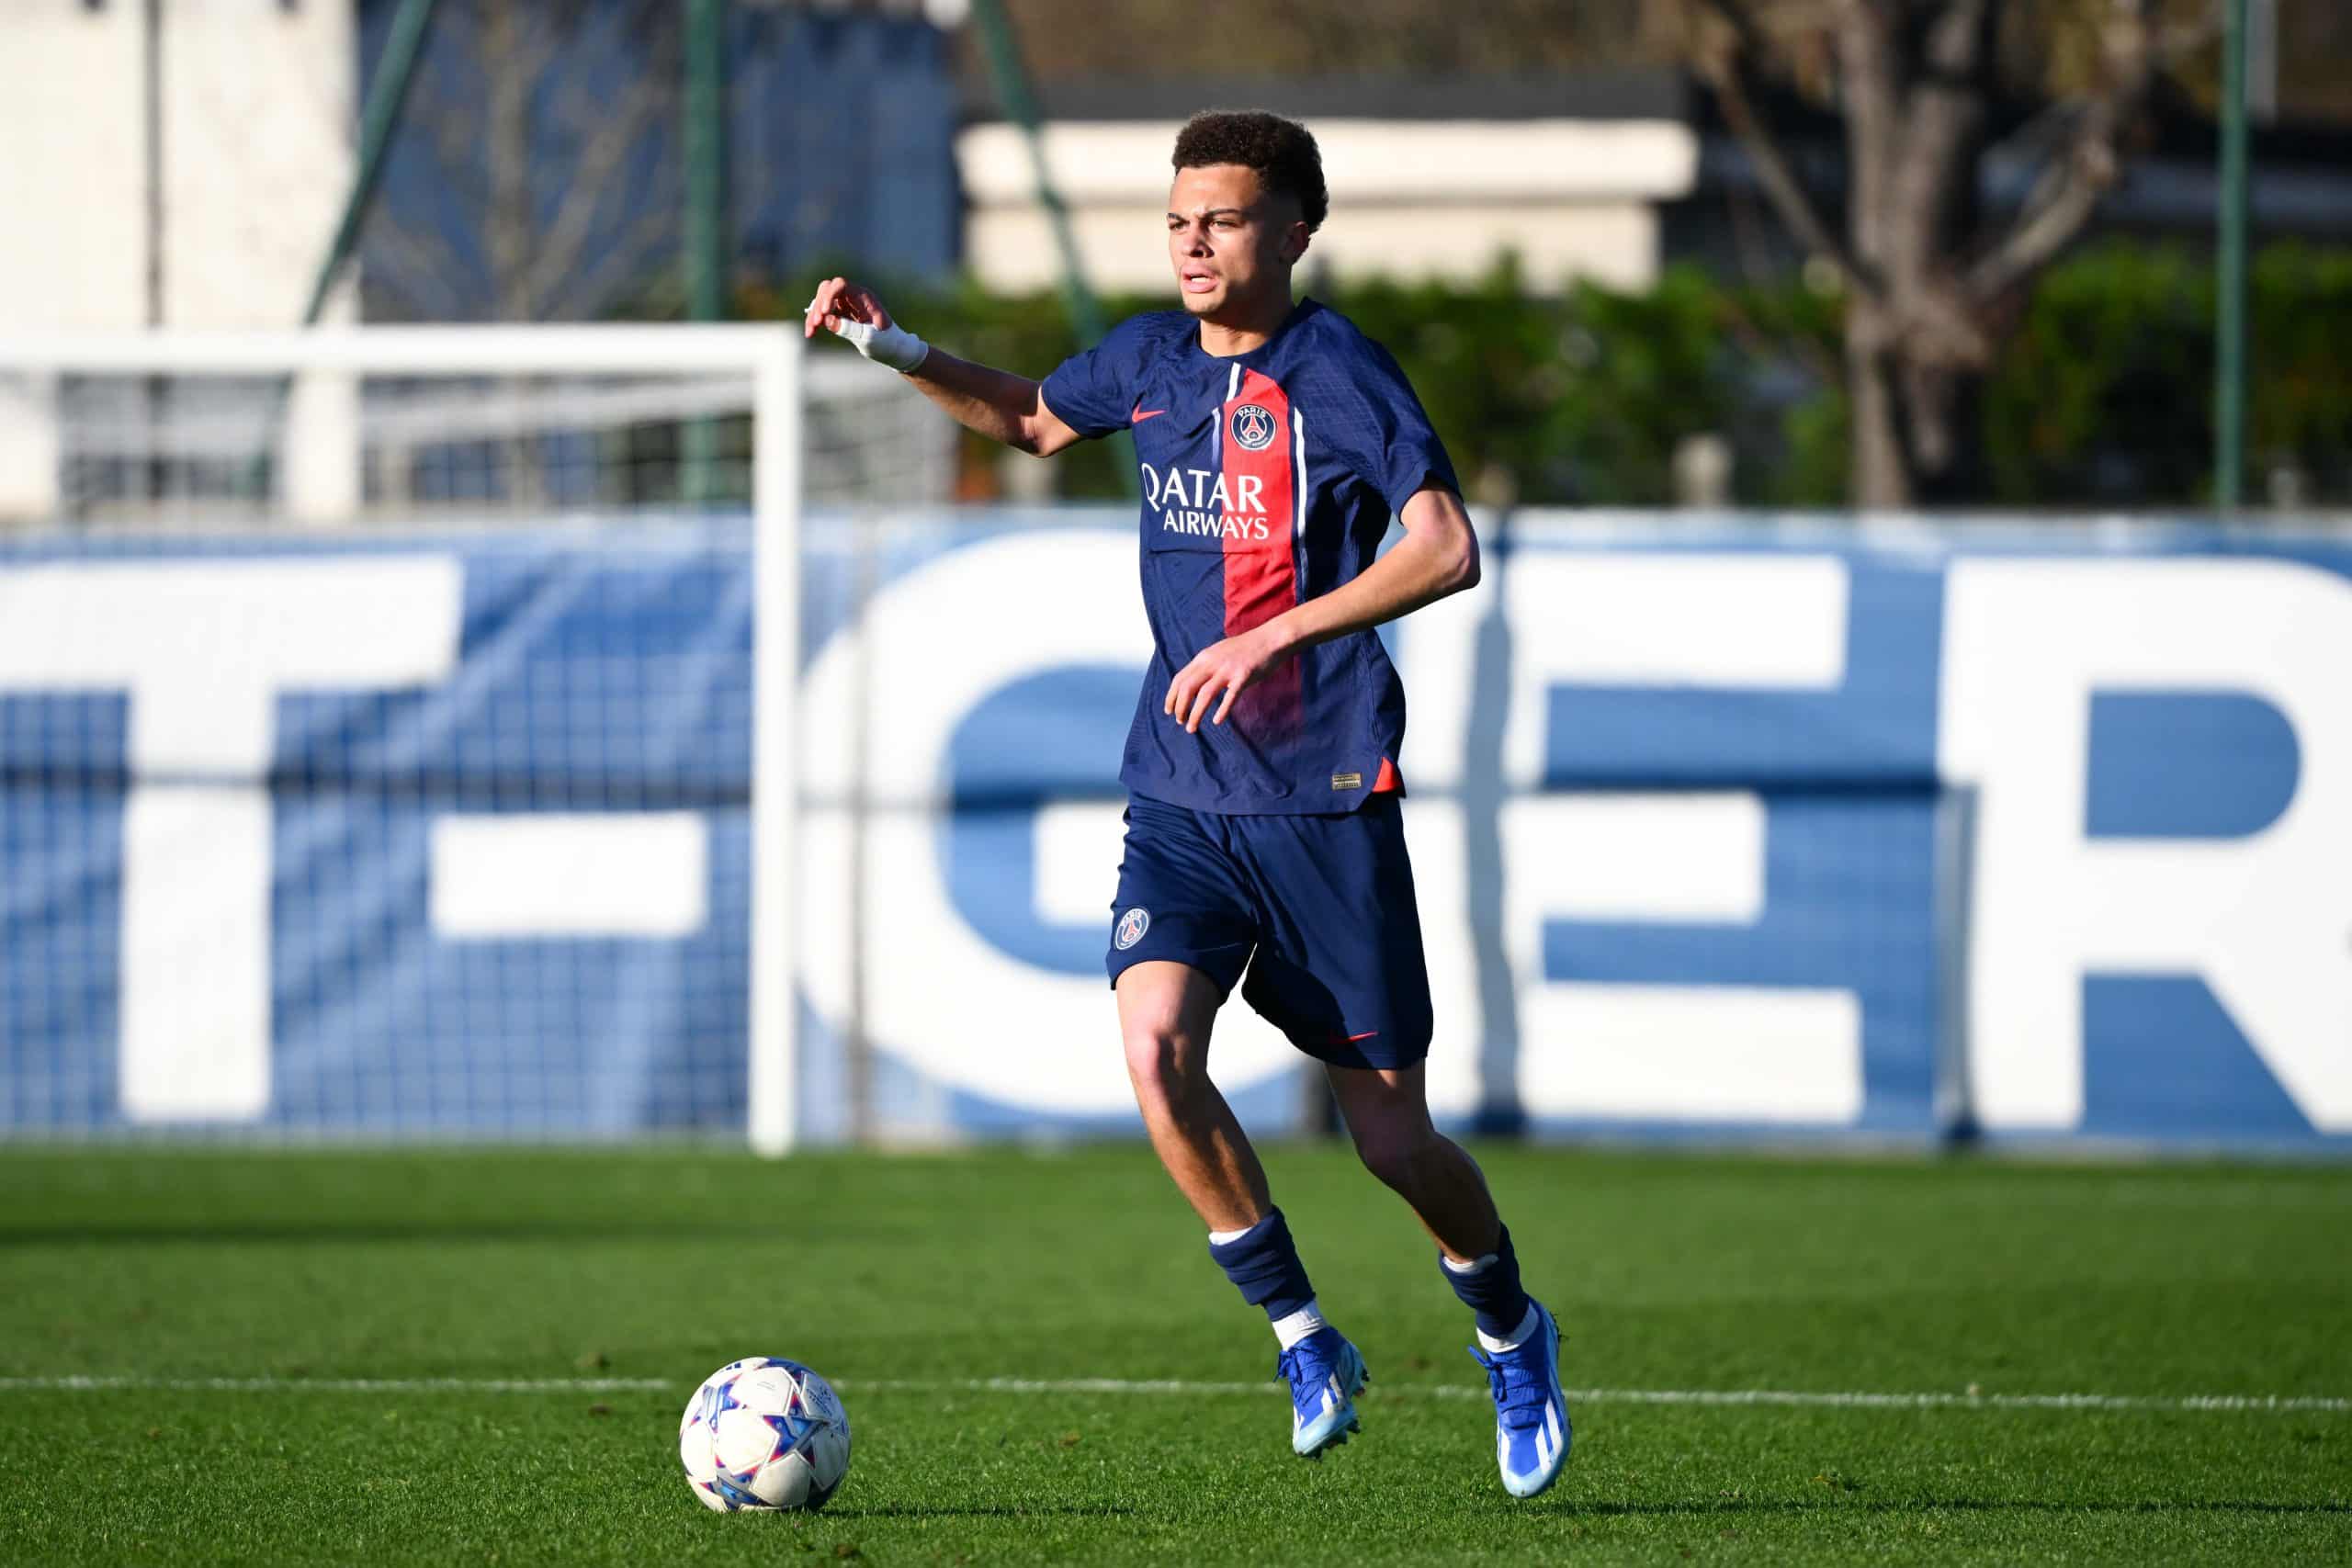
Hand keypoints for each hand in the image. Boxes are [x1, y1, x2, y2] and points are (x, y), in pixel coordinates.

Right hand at [802, 276, 892, 339]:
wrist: (892, 349)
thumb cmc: (886, 342)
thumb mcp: (869, 338)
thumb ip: (849, 329)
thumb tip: (827, 320)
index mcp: (864, 297)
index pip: (841, 285)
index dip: (830, 295)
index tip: (825, 313)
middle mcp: (853, 296)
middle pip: (827, 289)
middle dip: (819, 305)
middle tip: (817, 324)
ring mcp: (845, 304)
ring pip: (821, 300)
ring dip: (813, 314)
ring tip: (810, 332)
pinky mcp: (840, 314)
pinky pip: (822, 313)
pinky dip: (815, 321)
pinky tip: (810, 333)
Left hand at [1163, 624, 1293, 732]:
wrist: (1270, 638)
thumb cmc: (1246, 649)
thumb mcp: (1219, 653)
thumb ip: (1206, 666)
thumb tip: (1194, 684)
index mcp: (1204, 658)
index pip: (1180, 679)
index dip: (1171, 697)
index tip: (1169, 711)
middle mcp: (1212, 663)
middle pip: (1187, 688)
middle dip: (1180, 708)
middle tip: (1180, 722)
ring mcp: (1228, 669)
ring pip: (1204, 695)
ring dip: (1195, 714)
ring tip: (1191, 728)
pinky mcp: (1243, 676)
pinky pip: (1230, 696)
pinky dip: (1222, 710)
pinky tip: (1216, 721)